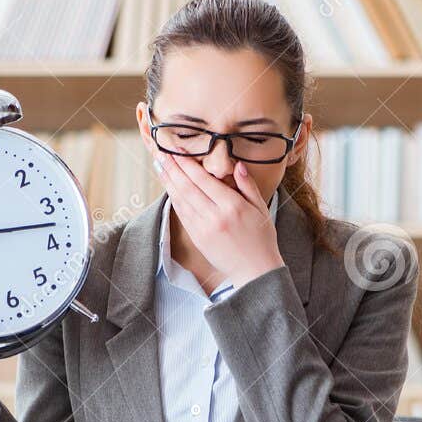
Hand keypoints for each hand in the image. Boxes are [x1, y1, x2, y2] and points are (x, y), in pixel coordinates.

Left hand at [154, 153, 282, 286]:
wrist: (255, 271)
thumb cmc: (262, 238)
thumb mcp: (261, 208)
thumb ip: (248, 186)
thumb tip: (237, 165)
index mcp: (232, 206)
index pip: (204, 180)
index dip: (188, 164)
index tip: (177, 151)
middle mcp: (215, 216)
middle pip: (188, 187)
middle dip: (173, 169)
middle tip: (161, 154)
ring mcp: (204, 228)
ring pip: (181, 200)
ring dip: (169, 182)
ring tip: (160, 167)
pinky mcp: (198, 238)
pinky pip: (182, 215)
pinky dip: (174, 200)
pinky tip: (169, 189)